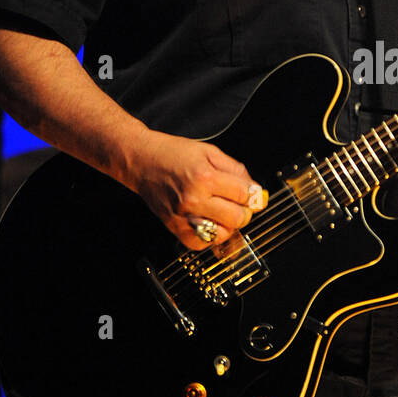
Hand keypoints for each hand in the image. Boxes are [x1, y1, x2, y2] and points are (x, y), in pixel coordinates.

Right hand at [125, 130, 267, 249]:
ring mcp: (183, 216)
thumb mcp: (210, 152)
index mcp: (205, 177)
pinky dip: (210, 236)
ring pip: (222, 234)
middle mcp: (194, 199)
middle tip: (238, 204)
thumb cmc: (174, 154)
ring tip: (222, 213)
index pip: (244, 195)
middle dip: (244, 212)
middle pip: (237, 218)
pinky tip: (209, 221)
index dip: (253, 195)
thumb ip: (236, 170)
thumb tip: (254, 189)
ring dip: (228, 226)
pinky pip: (202, 243)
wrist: (143, 162)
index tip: (252, 194)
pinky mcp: (175, 228)